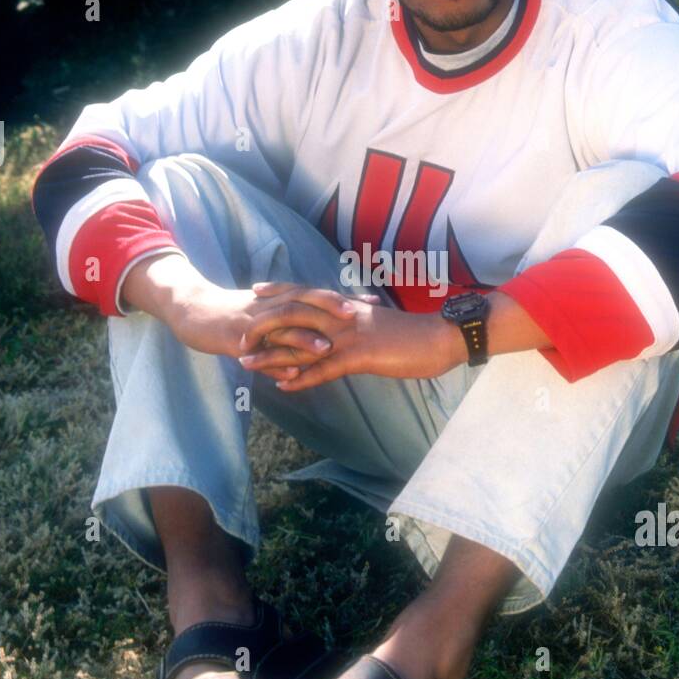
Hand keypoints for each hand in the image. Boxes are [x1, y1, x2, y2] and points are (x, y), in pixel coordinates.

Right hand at [121, 256, 373, 375]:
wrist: (193, 313)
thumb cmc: (231, 318)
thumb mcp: (264, 323)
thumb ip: (289, 335)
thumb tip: (312, 352)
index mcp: (281, 298)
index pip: (319, 294)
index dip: (346, 298)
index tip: (374, 301)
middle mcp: (271, 304)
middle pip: (306, 299)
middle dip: (332, 306)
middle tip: (359, 314)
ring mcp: (254, 319)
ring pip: (284, 322)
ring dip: (306, 334)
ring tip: (329, 346)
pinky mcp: (237, 336)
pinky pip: (260, 347)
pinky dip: (275, 360)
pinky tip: (290, 374)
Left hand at [239, 280, 464, 390]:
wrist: (441, 337)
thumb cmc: (416, 333)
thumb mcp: (382, 323)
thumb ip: (361, 322)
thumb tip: (349, 324)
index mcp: (348, 307)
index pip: (308, 294)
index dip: (281, 292)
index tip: (257, 292)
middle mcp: (343, 317)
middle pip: (295, 318)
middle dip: (264, 328)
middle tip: (237, 337)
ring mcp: (350, 336)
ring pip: (302, 345)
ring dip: (273, 357)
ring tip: (247, 366)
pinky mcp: (360, 356)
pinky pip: (325, 369)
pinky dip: (303, 378)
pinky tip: (284, 387)